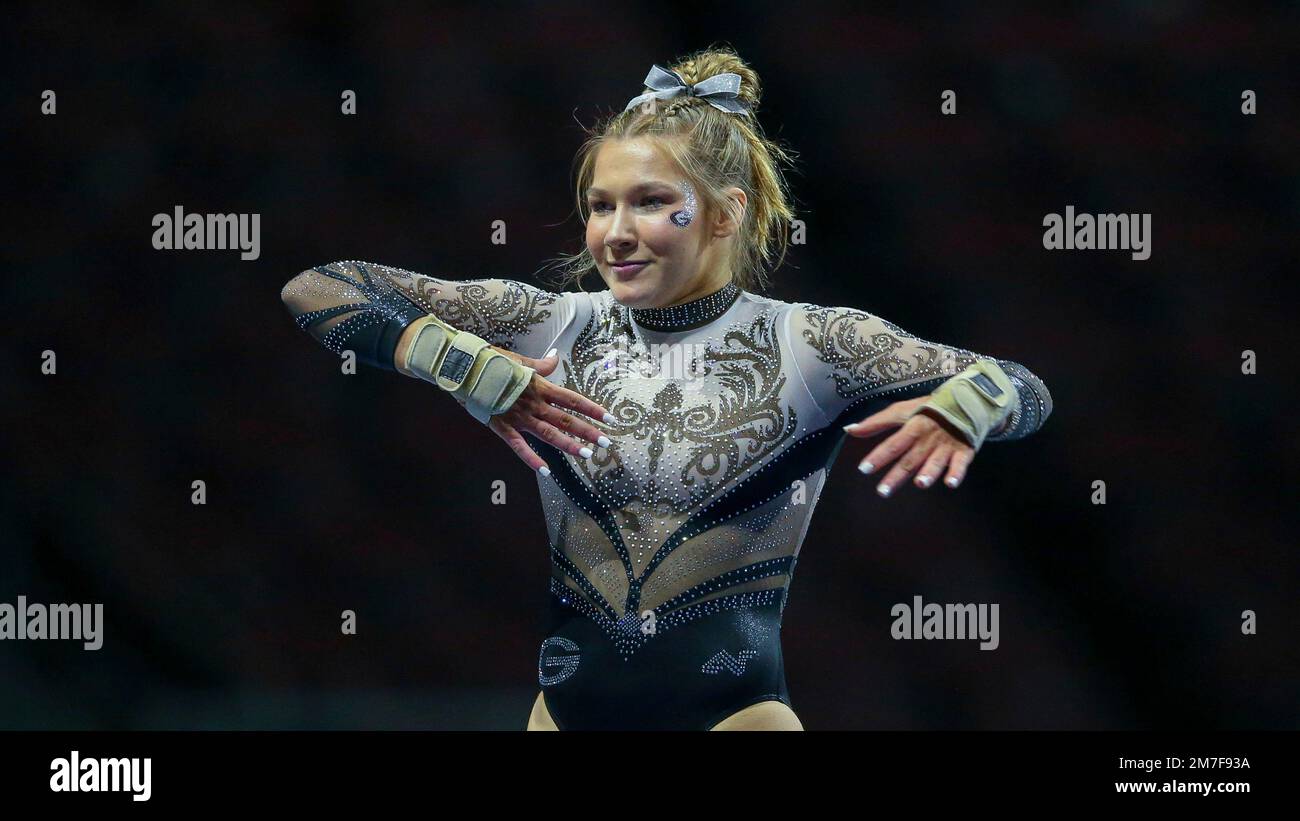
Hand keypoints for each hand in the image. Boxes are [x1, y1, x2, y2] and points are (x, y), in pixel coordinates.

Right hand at [484, 348, 613, 475]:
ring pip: (548, 434)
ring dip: (568, 444)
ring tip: (585, 455)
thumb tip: (556, 358)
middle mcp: (533, 404)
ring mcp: (518, 417)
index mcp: (539, 387)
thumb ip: (539, 365)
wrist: (464, 369)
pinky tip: (545, 471)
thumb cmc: (490, 363)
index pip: (572, 400)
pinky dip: (532, 459)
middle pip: (566, 419)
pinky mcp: (502, 427)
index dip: (592, 409)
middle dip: (587, 431)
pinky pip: (519, 446)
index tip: (610, 418)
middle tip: (605, 443)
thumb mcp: (518, 360)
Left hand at [842, 396, 975, 497]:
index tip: (864, 469)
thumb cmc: (929, 408)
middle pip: (910, 459)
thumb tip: (848, 429)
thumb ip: (876, 422)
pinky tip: (950, 483)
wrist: (967, 399)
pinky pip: (961, 463)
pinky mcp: (964, 451)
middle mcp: (928, 438)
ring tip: (920, 484)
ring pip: (935, 461)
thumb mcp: (902, 410)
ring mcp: (946, 445)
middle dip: (897, 475)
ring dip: (928, 472)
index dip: (879, 456)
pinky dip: (957, 473)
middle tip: (883, 491)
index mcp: (913, 427)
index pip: (893, 444)